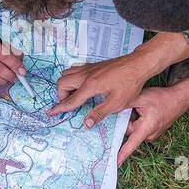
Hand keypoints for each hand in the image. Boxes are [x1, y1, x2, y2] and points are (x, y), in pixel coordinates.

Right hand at [49, 32, 188, 127]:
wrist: (138, 65)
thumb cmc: (130, 84)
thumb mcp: (116, 103)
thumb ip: (99, 113)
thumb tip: (86, 124)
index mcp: (90, 86)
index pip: (70, 100)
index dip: (59, 108)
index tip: (50, 113)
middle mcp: (86, 75)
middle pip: (62, 83)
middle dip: (62, 96)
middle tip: (70, 105)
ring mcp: (89, 68)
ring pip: (67, 74)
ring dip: (66, 85)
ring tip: (75, 96)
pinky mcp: (93, 65)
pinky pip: (75, 69)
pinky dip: (72, 77)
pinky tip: (81, 84)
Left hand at [117, 82, 188, 164]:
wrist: (179, 99)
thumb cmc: (161, 98)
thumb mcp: (141, 98)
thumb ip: (124, 105)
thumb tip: (110, 111)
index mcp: (147, 128)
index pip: (132, 144)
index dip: (122, 154)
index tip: (115, 164)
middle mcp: (150, 135)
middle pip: (129, 131)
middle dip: (127, 119)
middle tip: (134, 107)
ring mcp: (152, 135)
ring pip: (134, 129)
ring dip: (134, 118)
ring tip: (143, 108)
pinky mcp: (153, 132)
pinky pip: (139, 128)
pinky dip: (139, 119)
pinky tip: (145, 111)